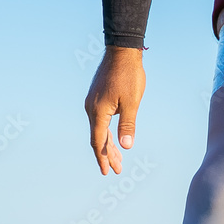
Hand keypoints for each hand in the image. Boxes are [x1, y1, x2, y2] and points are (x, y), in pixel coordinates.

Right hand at [84, 46, 145, 174]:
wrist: (122, 51)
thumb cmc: (129, 76)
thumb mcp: (132, 103)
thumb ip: (127, 126)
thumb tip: (126, 147)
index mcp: (98, 112)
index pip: (99, 142)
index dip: (103, 158)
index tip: (108, 171)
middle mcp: (91, 109)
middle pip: (98, 138)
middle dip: (108, 155)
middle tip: (116, 170)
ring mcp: (92, 102)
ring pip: (99, 129)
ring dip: (107, 144)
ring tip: (117, 158)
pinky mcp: (96, 97)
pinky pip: (99, 120)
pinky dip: (106, 132)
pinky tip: (112, 137)